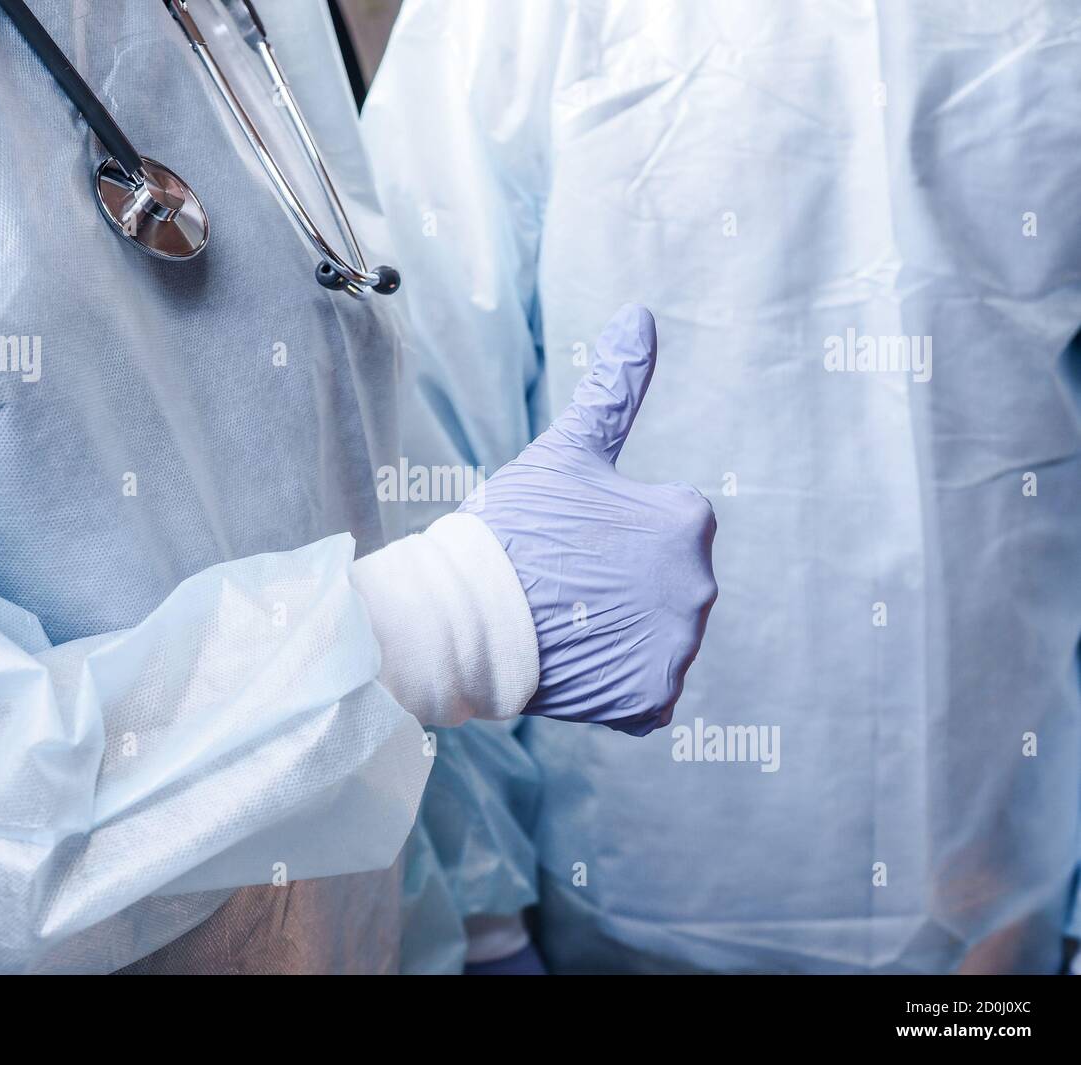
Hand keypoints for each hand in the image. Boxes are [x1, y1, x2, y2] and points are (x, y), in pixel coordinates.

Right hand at [461, 304, 716, 735]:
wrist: (460, 614)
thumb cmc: (512, 525)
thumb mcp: (566, 450)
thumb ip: (615, 387)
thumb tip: (642, 313)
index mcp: (687, 521)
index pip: (664, 531)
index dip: (612, 537)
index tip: (571, 543)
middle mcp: (698, 586)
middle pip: (661, 589)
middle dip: (620, 590)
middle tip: (563, 586)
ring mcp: (676, 648)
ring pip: (654, 641)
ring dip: (616, 637)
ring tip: (563, 624)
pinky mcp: (651, 700)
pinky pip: (645, 695)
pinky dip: (614, 686)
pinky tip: (575, 665)